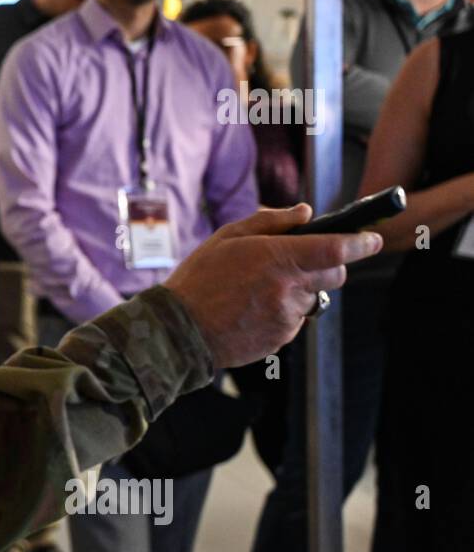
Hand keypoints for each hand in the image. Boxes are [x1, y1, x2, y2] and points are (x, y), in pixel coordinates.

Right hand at [164, 204, 382, 368]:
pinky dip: (284, 312)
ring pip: (314, 298)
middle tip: (299, 263)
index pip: (336, 248)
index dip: (361, 242)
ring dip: (300, 291)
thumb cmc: (199, 279)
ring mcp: (287, 316)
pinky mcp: (282, 338)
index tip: (372, 239)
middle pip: (335, 275)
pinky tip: (254, 309)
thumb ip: (270, 222)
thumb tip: (305, 213)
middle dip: (328, 265)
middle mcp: (288, 287)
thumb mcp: (227, 237)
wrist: (179, 330)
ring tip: (260, 291)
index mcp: (277, 257)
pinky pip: (296, 320)